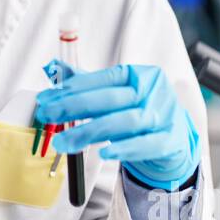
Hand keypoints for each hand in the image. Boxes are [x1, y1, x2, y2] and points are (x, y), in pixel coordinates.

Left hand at [34, 62, 198, 190]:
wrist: (173, 139)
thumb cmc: (139, 112)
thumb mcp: (113, 96)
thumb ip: (85, 83)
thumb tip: (53, 67)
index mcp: (138, 75)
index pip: (103, 79)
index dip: (73, 88)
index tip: (46, 99)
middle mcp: (153, 92)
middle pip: (110, 98)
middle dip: (74, 107)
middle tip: (47, 117)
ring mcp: (164, 116)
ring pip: (125, 121)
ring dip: (90, 131)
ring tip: (64, 142)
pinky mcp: (170, 140)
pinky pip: (146, 144)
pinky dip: (124, 148)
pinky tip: (104, 152)